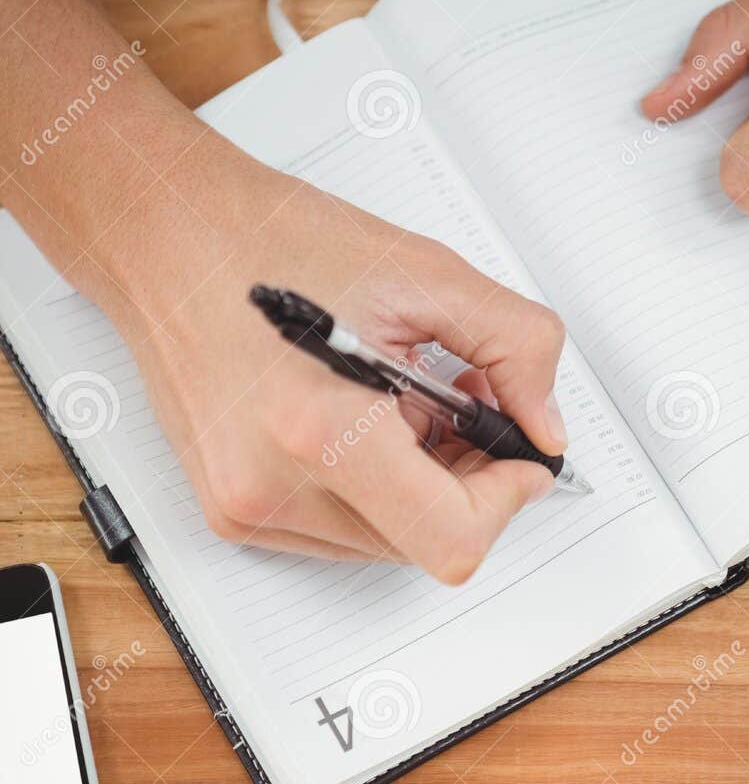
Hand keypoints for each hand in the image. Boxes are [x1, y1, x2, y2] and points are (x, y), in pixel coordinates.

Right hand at [111, 144, 566, 581]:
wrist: (167, 238)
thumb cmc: (274, 244)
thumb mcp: (427, 275)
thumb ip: (517, 348)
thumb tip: (545, 427)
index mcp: (321, 429)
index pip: (452, 538)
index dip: (505, 499)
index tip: (517, 454)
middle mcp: (275, 486)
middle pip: (425, 545)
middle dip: (466, 481)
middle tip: (461, 405)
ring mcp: (247, 508)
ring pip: (387, 544)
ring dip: (418, 487)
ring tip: (399, 402)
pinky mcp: (232, 513)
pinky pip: (339, 533)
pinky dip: (371, 489)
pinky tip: (357, 420)